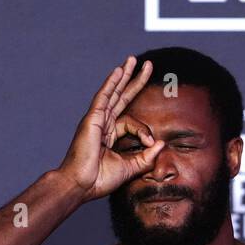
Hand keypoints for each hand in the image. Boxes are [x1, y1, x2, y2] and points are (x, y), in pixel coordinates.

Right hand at [57, 56, 165, 200]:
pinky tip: (119, 71)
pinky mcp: (92, 119)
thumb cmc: (100, 179)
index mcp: (110, 134)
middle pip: (122, 97)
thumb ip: (147, 157)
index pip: (132, 123)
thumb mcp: (130, 167)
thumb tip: (162, 144)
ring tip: (134, 60)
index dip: (144, 131)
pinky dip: (111, 83)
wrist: (82, 185)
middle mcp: (103, 124)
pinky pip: (103, 97)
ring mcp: (96, 120)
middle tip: (147, 65)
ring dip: (124, 75)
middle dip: (135, 80)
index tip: (151, 144)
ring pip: (113, 92)